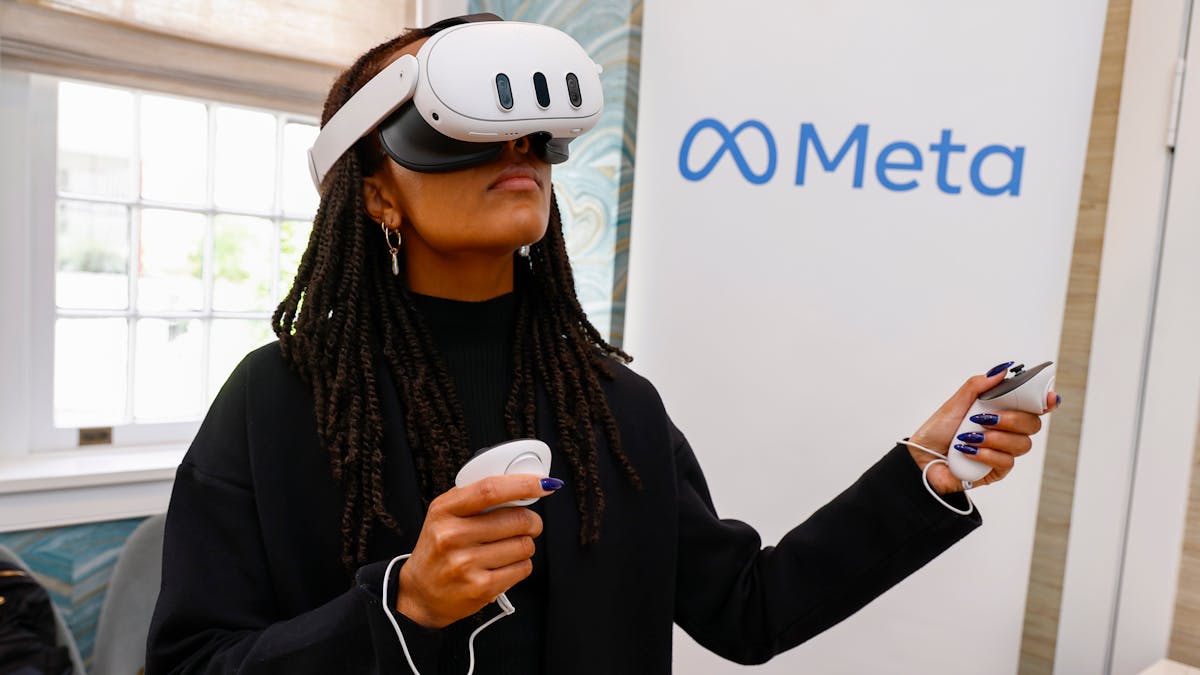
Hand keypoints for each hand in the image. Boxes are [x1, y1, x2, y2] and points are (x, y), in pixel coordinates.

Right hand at [396, 474, 561, 627]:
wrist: (421, 594)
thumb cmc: (440, 548)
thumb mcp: (446, 514)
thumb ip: (477, 497)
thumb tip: (525, 485)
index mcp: (444, 510)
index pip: (489, 490)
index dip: (523, 484)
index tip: (543, 484)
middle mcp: (452, 536)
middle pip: (517, 518)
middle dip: (532, 521)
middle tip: (529, 524)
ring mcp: (465, 564)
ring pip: (525, 544)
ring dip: (525, 545)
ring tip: (508, 548)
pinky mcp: (480, 588)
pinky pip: (523, 568)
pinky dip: (521, 565)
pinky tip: (504, 566)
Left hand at [907, 364, 1059, 493]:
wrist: (921, 456)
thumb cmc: (938, 430)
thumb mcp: (955, 403)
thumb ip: (978, 386)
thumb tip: (1002, 370)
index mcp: (1001, 411)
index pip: (1033, 407)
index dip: (1046, 402)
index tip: (1050, 398)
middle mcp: (1007, 431)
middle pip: (1033, 425)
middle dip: (1012, 420)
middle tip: (985, 418)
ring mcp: (1003, 451)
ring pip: (1022, 444)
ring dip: (995, 438)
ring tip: (970, 437)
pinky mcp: (997, 471)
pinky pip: (1006, 462)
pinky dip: (986, 454)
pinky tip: (969, 452)